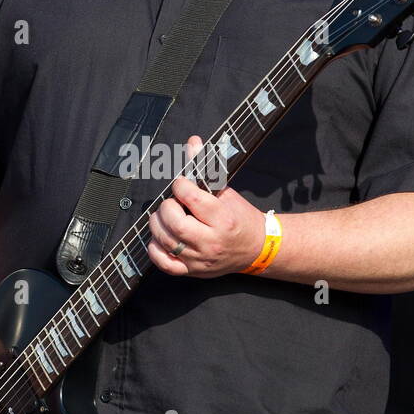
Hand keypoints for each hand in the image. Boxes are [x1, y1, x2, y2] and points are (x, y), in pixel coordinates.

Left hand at [147, 135, 266, 277]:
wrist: (257, 248)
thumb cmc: (241, 218)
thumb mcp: (227, 192)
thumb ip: (206, 168)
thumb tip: (193, 142)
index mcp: (223, 219)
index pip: (191, 198)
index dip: (180, 186)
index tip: (181, 184)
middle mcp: (212, 241)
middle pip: (175, 223)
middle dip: (167, 208)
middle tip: (171, 203)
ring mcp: (201, 259)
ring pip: (167, 242)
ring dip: (158, 225)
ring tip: (164, 217)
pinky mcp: (193, 271)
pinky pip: (166, 264)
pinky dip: (156, 251)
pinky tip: (160, 239)